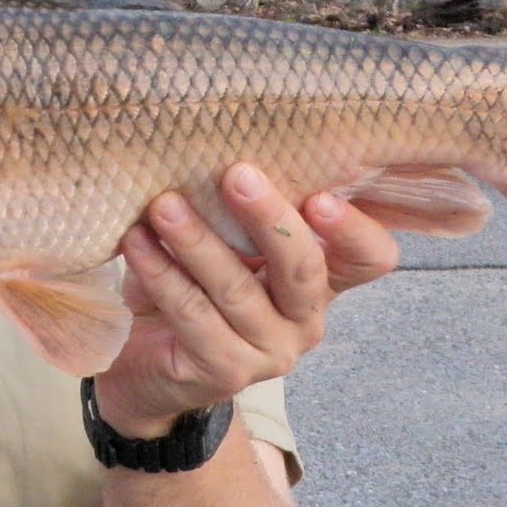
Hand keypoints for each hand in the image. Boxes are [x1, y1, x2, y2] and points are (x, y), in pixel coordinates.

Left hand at [93, 163, 398, 436]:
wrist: (143, 360)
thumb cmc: (189, 282)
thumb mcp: (224, 240)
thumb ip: (239, 208)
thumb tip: (219, 135)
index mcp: (319, 278)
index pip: (370, 257)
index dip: (355, 229)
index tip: (321, 196)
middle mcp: (304, 318)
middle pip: (303, 269)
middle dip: (269, 218)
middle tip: (235, 174)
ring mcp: (269, 351)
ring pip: (237, 291)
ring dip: (197, 241)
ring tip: (163, 205)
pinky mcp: (226, 372)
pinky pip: (194, 316)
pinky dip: (162, 274)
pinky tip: (137, 243)